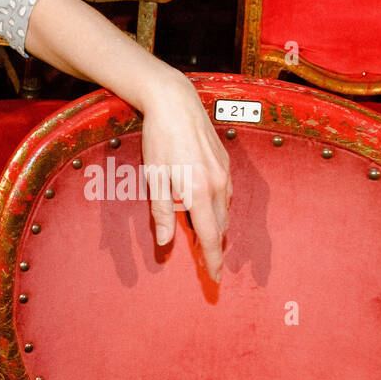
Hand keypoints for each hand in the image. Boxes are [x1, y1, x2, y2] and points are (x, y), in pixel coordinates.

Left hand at [138, 72, 231, 281]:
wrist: (175, 102)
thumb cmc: (160, 138)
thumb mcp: (154, 177)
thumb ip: (163, 211)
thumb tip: (166, 243)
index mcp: (199, 192)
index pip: (211, 237)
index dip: (213, 260)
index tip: (213, 277)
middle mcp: (218, 184)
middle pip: (221, 226)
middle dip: (214, 246)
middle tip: (204, 261)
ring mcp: (225, 172)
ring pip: (225, 210)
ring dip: (216, 225)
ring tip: (203, 236)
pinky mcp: (225, 162)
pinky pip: (225, 193)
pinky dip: (217, 206)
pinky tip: (204, 205)